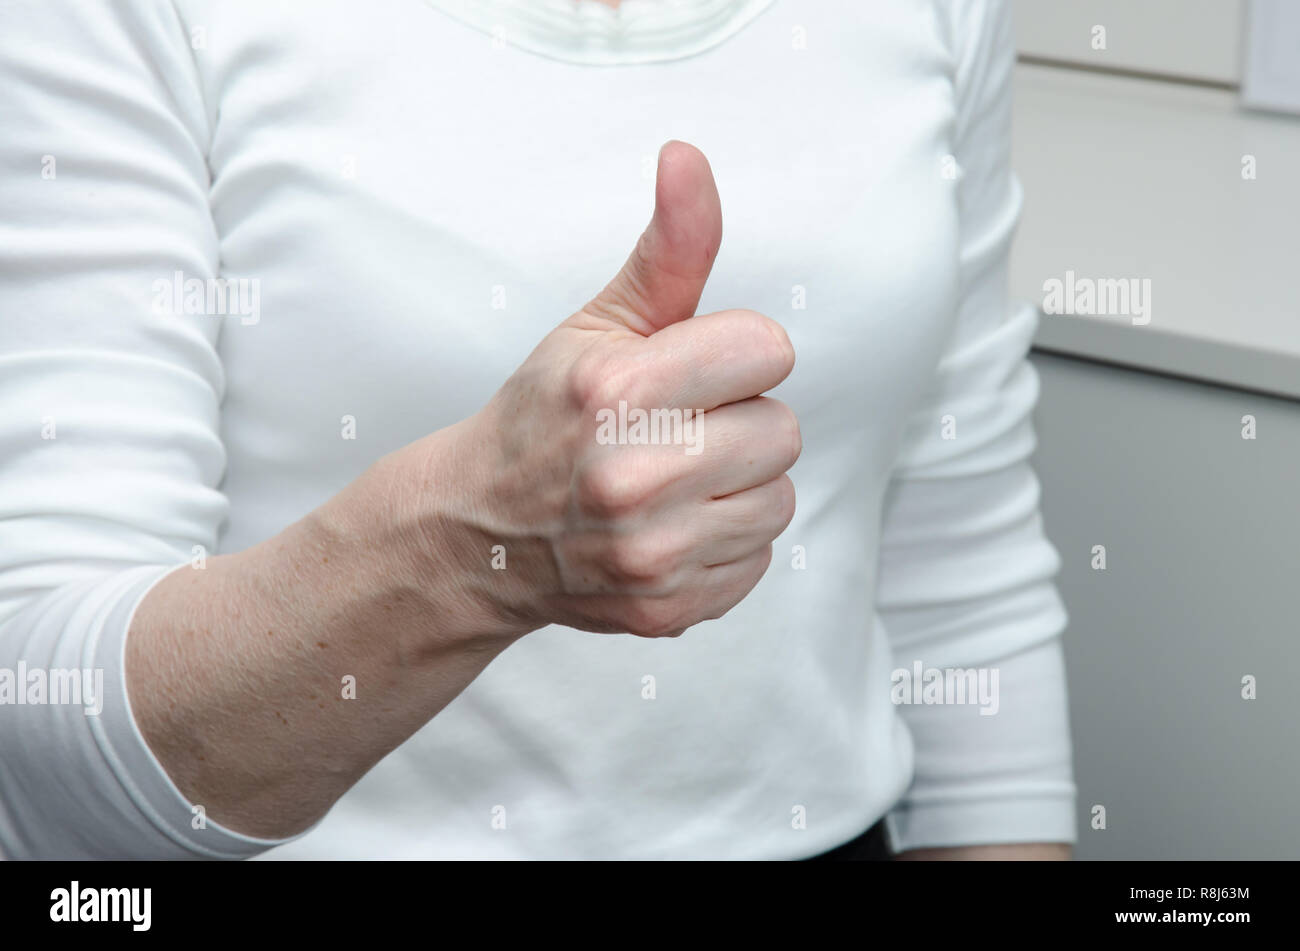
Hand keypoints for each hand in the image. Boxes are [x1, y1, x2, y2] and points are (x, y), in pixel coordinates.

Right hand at [410, 141, 799, 638]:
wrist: (478, 533)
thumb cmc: (542, 418)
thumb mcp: (596, 325)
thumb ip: (667, 248)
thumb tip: (690, 157)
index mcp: (618, 391)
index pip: (769, 348)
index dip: (732, 355)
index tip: (688, 374)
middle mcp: (634, 476)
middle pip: (784, 430)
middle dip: (737, 422)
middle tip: (673, 433)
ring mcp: (650, 553)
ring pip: (779, 500)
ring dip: (737, 486)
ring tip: (673, 483)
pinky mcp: (665, 607)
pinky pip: (758, 561)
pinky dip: (723, 544)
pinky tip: (669, 529)